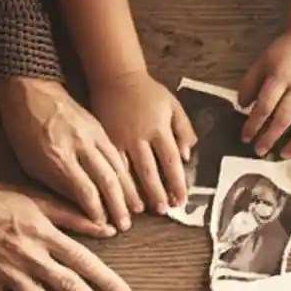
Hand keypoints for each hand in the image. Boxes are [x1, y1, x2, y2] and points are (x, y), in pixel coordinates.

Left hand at [0, 77, 139, 230]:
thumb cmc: (24, 131)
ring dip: (129, 190)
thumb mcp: (32, 163)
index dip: (97, 210)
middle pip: (107, 180)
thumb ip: (58, 185)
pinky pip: (118, 152)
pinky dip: (127, 170)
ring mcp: (93, 134)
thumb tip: (81, 206)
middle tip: (127, 225)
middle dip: (119, 205)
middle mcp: (80, 146)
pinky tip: (133, 183)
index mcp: (59, 156)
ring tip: (136, 208)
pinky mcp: (99, 127)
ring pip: (118, 166)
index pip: (86, 189)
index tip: (103, 225)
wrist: (30, 90)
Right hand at [90, 71, 195, 213]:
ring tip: (140, 210)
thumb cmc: (148, 93)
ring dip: (134, 193)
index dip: (177, 184)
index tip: (181, 201)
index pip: (171, 162)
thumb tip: (186, 158)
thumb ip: (183, 131)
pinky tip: (117, 195)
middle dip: (157, 194)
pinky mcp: (103, 140)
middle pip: (150, 171)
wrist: (116, 78)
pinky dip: (115, 181)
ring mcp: (118, 139)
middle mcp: (139, 136)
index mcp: (158, 128)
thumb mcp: (173, 106)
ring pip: (127, 172)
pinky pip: (109, 165)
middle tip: (163, 211)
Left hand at [239, 28, 290, 157]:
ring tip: (285, 155)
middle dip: (271, 137)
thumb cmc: (286, 51)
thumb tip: (242, 107)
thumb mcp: (263, 61)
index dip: (253, 124)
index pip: (265, 105)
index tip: (245, 137)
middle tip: (260, 151)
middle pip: (285, 117)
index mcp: (281, 75)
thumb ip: (250, 84)